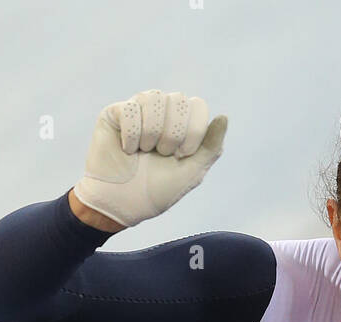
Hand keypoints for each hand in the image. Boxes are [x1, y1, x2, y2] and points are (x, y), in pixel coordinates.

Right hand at [73, 89, 226, 228]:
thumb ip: (211, 147)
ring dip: (151, 133)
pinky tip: (127, 150)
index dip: (193, 131)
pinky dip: (131, 134)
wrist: (120, 203)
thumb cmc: (156, 191)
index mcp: (183, 124)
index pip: (198, 106)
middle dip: (172, 133)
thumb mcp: (191, 173)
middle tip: (162, 154)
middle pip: (178, 99)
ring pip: (154, 98)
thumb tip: (224, 116)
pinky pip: (130, 108)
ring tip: (144, 152)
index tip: (182, 155)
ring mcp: (139, 109)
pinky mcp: (116, 112)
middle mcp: (162, 112)